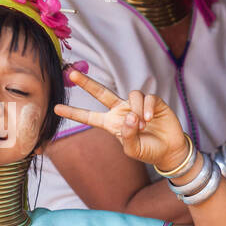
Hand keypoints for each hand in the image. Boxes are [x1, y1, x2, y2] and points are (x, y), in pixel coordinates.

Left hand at [55, 68, 190, 171]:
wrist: (169, 150)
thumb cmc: (148, 151)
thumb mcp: (133, 149)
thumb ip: (127, 135)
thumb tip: (129, 115)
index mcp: (111, 123)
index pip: (89, 116)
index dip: (74, 113)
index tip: (56, 108)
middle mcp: (121, 110)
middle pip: (100, 92)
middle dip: (86, 82)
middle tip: (71, 74)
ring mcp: (136, 104)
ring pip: (131, 95)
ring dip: (137, 110)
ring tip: (144, 125)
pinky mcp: (153, 101)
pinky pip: (147, 98)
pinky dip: (148, 108)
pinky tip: (151, 119)